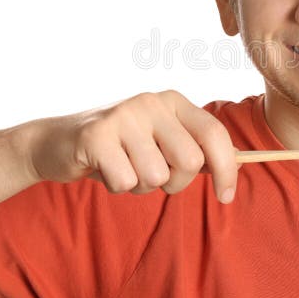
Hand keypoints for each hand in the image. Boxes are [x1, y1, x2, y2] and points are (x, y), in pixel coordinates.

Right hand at [24, 91, 237, 202]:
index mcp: (173, 101)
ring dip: (141, 186)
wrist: (58, 142)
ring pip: (156, 176)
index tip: (226, 196)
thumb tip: (240, 161)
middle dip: (175, 183)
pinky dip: (117, 186)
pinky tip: (104, 169)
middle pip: (190, 161)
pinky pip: (126, 182)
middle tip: (152, 175)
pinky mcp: (96, 135)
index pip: (214, 133)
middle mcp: (151, 102)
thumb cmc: (120, 148)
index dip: (227, 168)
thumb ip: (197, 148)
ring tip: (124, 169)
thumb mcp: (162, 141)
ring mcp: (123, 115)